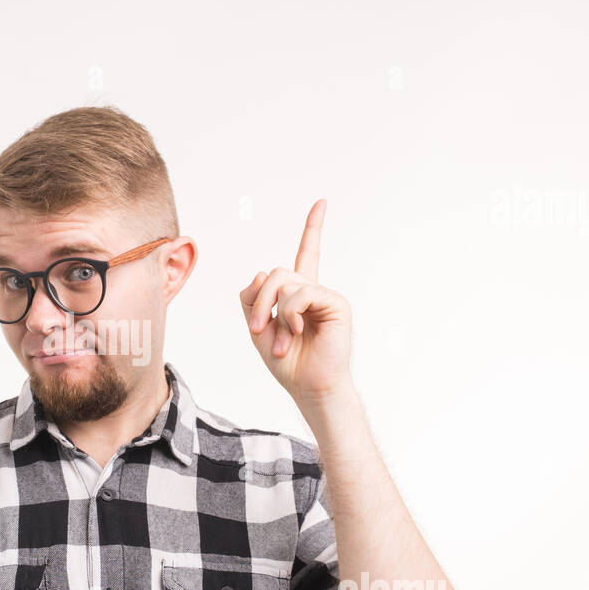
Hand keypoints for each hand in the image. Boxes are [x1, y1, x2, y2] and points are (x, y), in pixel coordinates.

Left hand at [239, 199, 353, 401]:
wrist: (308, 386)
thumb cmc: (287, 362)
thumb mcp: (257, 327)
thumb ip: (252, 298)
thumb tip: (262, 272)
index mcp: (298, 294)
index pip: (306, 254)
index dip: (313, 228)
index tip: (322, 203)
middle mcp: (314, 290)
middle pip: (276, 273)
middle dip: (259, 300)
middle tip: (256, 330)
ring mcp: (326, 295)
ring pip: (285, 282)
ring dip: (274, 313)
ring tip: (284, 341)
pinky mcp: (336, 303)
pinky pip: (302, 293)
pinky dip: (291, 314)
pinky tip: (298, 331)